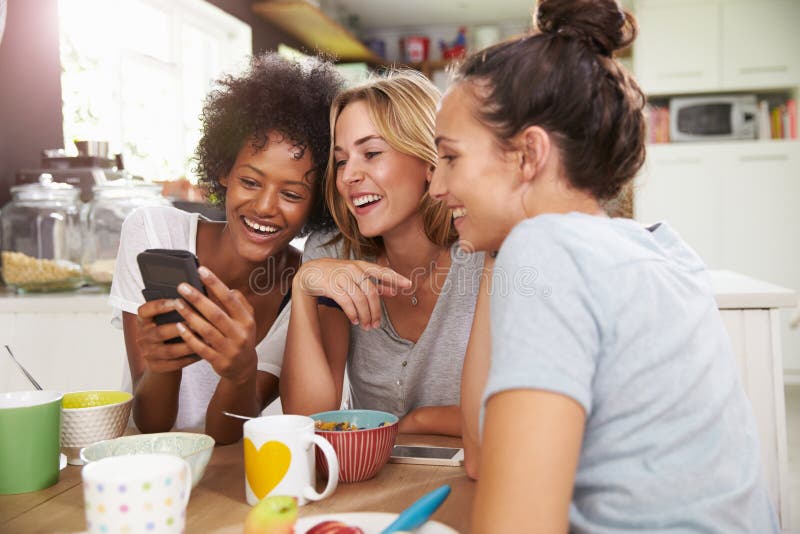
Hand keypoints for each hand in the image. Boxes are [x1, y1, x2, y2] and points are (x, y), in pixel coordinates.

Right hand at [135, 299, 199, 372]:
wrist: (162, 357)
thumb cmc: (170, 329)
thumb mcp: (166, 318)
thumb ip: (177, 308)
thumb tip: (195, 294)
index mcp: (142, 320)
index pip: (146, 311)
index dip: (162, 306)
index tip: (179, 300)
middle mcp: (142, 337)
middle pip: (160, 332)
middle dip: (181, 327)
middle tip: (200, 322)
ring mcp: (147, 353)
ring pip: (169, 350)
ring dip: (189, 345)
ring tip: (206, 339)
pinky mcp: (156, 367)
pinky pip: (174, 364)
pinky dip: (189, 358)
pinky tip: (202, 352)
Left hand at [172, 266, 257, 383]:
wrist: (244, 367)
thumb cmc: (241, 337)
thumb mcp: (247, 320)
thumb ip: (239, 303)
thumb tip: (227, 288)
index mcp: (246, 321)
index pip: (230, 299)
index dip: (215, 284)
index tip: (201, 271)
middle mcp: (239, 334)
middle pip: (216, 314)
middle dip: (198, 299)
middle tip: (182, 287)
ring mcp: (229, 349)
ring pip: (206, 331)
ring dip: (190, 316)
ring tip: (177, 303)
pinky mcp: (218, 361)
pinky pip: (201, 348)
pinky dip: (189, 336)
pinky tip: (179, 326)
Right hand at [295, 258, 410, 329]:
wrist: (310, 273)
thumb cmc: (337, 275)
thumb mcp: (356, 276)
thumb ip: (375, 283)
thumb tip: (394, 291)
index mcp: (362, 266)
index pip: (382, 271)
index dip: (396, 277)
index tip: (409, 284)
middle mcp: (353, 269)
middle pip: (371, 292)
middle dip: (376, 311)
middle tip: (376, 325)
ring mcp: (341, 277)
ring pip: (359, 299)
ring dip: (365, 315)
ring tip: (366, 326)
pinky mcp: (331, 285)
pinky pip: (346, 302)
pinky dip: (352, 313)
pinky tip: (355, 320)